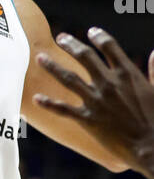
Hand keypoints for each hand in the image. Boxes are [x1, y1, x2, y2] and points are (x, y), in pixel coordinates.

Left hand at [35, 28, 153, 178]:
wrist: (150, 147)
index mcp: (128, 74)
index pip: (110, 47)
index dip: (99, 37)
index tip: (90, 31)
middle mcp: (109, 83)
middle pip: (85, 56)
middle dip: (71, 44)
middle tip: (60, 38)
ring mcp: (96, 101)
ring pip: (68, 78)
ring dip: (52, 66)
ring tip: (40, 58)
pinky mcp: (88, 120)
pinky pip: (63, 109)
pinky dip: (49, 103)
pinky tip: (36, 98)